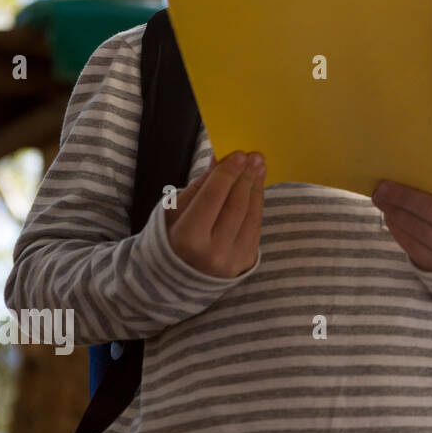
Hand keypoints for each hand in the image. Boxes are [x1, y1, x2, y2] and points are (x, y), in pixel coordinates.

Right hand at [165, 150, 266, 279]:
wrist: (177, 278)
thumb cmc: (172, 237)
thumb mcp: (175, 211)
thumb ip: (200, 186)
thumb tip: (221, 160)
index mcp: (188, 238)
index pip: (212, 198)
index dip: (228, 174)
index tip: (239, 154)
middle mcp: (213, 252)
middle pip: (235, 205)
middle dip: (246, 177)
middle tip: (254, 156)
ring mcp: (232, 259)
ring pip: (250, 215)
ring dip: (256, 187)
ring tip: (259, 167)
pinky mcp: (246, 261)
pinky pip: (255, 226)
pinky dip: (258, 203)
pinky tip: (257, 187)